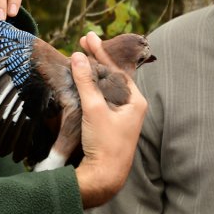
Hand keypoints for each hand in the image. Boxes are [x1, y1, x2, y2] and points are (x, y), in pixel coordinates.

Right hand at [72, 34, 147, 208]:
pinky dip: (89, 86)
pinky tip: (80, 80)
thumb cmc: (104, 143)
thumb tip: (79, 56)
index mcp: (135, 101)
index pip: (116, 69)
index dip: (101, 52)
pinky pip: (100, 97)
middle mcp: (130, 106)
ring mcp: (120, 115)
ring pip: (105, 86)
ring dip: (92, 71)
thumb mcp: (94, 109)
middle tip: (83, 41)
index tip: (88, 37)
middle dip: (97, 59)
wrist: (104, 175)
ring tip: (81, 56)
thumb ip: (86, 82)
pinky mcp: (108, 122)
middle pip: (112, 75)